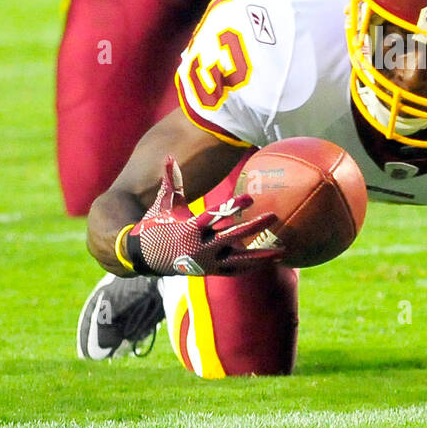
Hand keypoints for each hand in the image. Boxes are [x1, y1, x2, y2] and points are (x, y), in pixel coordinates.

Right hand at [120, 156, 282, 275]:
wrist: (144, 257)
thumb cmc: (156, 225)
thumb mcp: (164, 204)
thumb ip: (172, 181)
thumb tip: (169, 156)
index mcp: (190, 228)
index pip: (216, 215)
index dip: (234, 206)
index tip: (251, 198)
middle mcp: (200, 247)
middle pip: (232, 236)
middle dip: (254, 226)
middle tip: (274, 216)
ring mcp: (206, 262)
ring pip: (238, 259)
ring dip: (261, 255)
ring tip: (282, 249)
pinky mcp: (210, 272)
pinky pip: (235, 270)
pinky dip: (252, 265)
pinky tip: (271, 260)